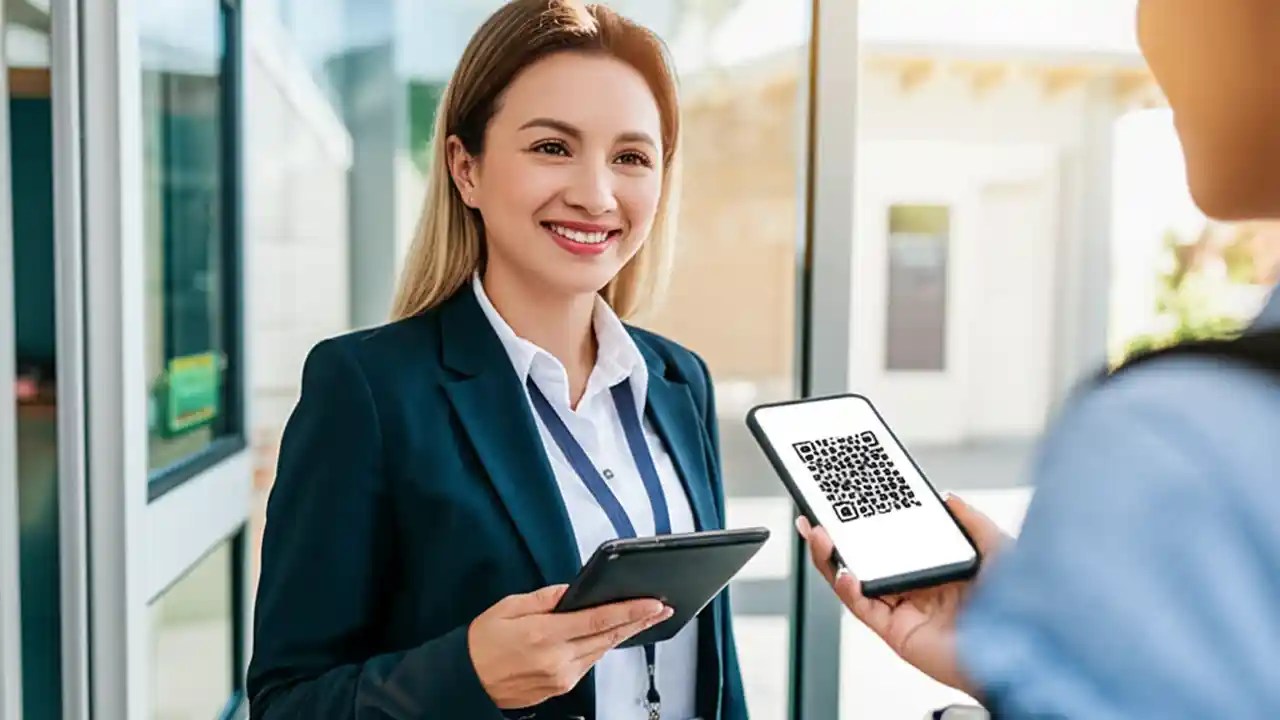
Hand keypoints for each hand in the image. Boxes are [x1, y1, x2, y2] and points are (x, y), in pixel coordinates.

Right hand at [468, 584, 673, 708]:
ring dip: (624, 634)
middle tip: (661, 608)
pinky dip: (603, 647)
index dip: (630, 611)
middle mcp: (557, 660)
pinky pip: (589, 663)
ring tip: (644, 617)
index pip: (598, 620)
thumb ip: (545, 597)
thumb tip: (571, 590)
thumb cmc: (481, 644)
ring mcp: (561, 677)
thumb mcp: (508, 607)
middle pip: (608, 638)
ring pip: (602, 651)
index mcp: (544, 635)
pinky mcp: (561, 687)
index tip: (652, 603)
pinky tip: (612, 635)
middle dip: (638, 621)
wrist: (466, 682)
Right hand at [796, 494, 1008, 697]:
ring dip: (831, 560)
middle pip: (865, 562)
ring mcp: (905, 612)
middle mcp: (917, 591)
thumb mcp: (999, 550)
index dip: (867, 526)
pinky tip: (845, 572)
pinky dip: (849, 590)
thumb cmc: (1021, 610)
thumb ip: (973, 523)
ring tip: (819, 535)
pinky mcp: (898, 633)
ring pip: (855, 583)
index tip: (849, 505)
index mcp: (936, 571)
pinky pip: (865, 609)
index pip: (891, 544)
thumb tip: (949, 499)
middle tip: (818, 517)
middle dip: (836, 540)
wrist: (1025, 650)